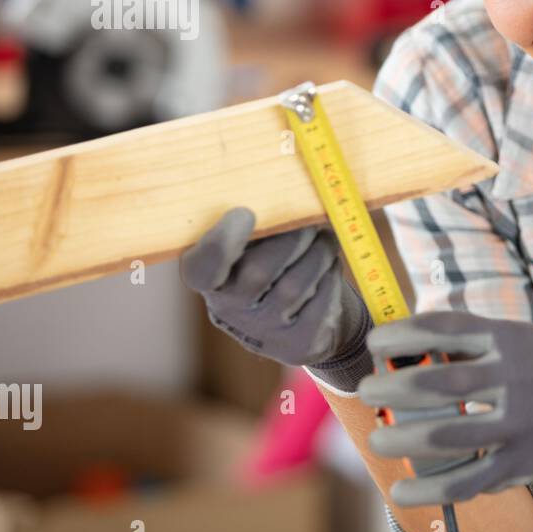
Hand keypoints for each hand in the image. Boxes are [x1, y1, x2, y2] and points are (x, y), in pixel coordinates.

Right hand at [179, 207, 371, 383]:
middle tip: (311, 223)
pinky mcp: (298, 345)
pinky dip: (330, 277)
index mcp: (208, 280)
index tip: (245, 213)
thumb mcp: (252, 248)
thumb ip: (256, 226)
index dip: (221, 242)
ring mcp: (264, 333)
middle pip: (259, 271)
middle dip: (292, 239)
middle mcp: (229, 311)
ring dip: (317, 254)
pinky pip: (321, 303)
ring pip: (295, 285)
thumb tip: (278, 186)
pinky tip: (330, 268)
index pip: (202, 268)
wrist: (303, 322)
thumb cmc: (273, 266)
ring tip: (325, 241)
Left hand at [356, 311, 532, 506]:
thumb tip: (411, 349)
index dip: (403, 334)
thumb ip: (479, 344)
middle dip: (391, 387)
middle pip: (437, 382)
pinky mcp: (525, 461)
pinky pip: (466, 481)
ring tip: (378, 439)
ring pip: (444, 434)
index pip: (446, 329)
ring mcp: (521, 422)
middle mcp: (516, 376)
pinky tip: (402, 491)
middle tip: (368, 391)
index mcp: (512, 338)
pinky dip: (428, 489)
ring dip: (400, 438)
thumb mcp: (527, 340)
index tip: (375, 343)